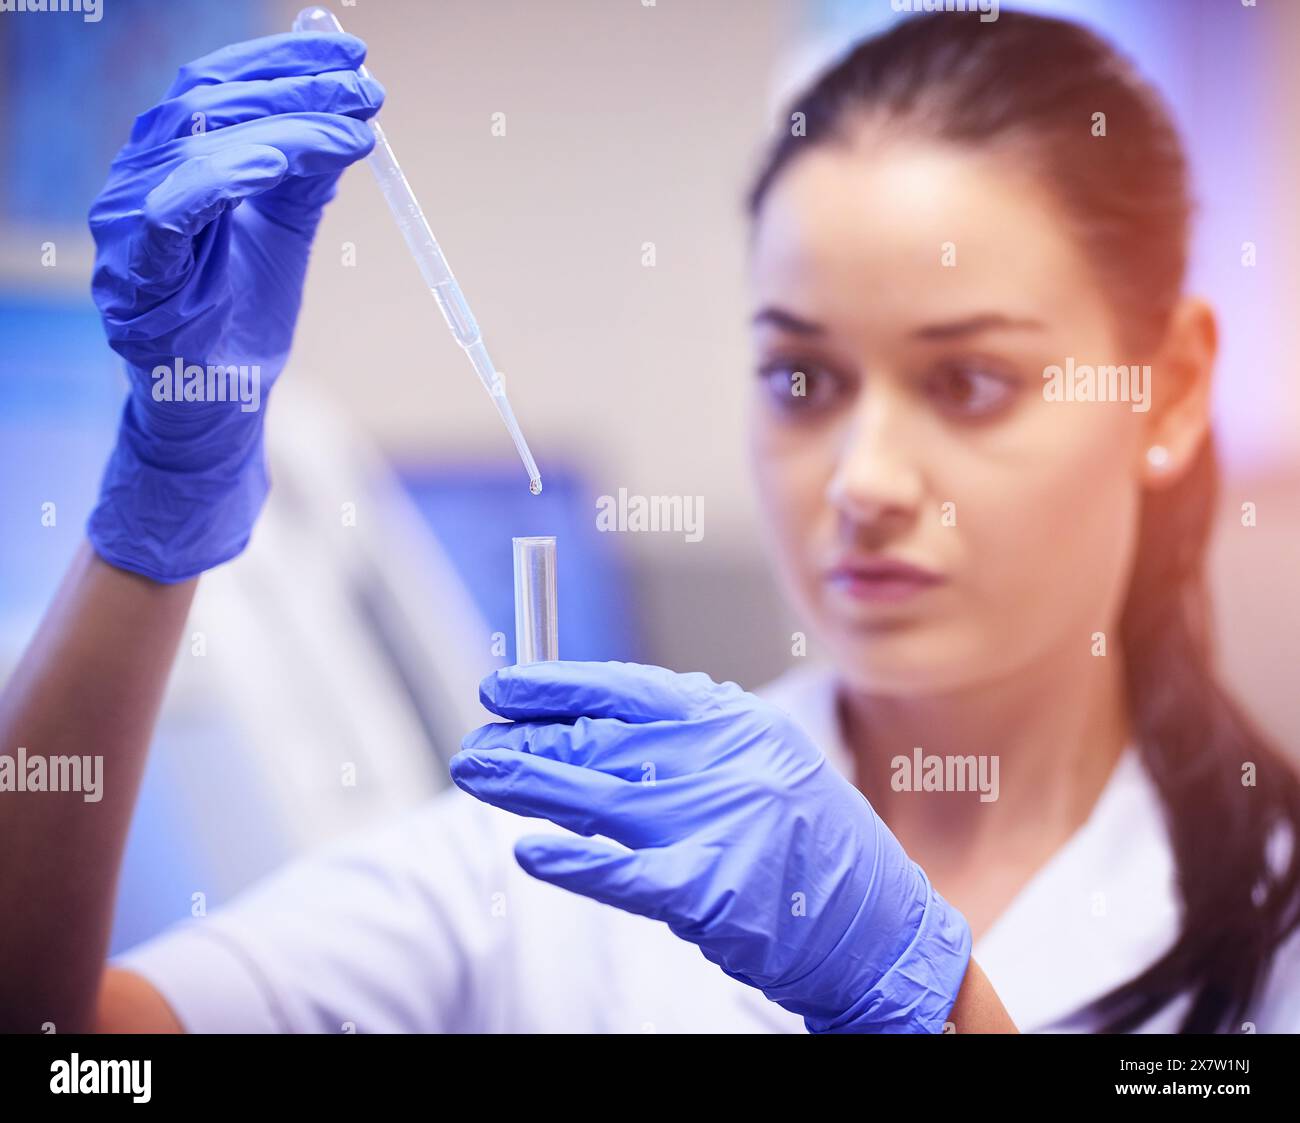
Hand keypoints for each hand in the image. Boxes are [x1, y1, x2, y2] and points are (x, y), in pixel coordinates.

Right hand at [86, 32, 383, 581]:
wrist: (219, 406)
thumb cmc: (242, 316)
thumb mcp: (286, 231)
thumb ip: (307, 174)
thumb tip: (350, 113)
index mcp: (173, 160)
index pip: (218, 84)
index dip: (284, 61)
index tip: (351, 55)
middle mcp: (139, 179)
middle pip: (208, 103)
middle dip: (295, 91)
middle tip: (364, 93)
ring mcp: (127, 227)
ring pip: (195, 148)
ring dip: (281, 131)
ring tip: (346, 133)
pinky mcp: (134, 278)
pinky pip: (167, 215)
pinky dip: (220, 181)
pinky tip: (275, 166)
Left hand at [453, 661, 971, 1032]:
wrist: (875, 924)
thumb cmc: (809, 842)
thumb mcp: (757, 764)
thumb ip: (681, 747)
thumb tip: (585, 735)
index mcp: (734, 721)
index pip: (627, 689)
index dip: (556, 687)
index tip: (503, 687)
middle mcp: (721, 760)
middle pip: (599, 741)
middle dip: (526, 740)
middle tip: (474, 744)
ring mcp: (714, 821)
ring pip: (595, 796)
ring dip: (526, 785)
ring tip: (474, 775)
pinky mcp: (707, 888)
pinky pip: (620, 872)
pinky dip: (572, 862)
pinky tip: (530, 851)